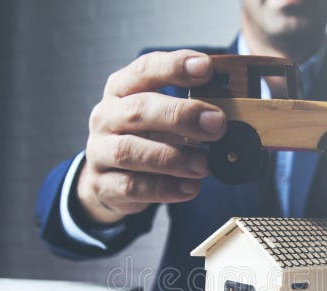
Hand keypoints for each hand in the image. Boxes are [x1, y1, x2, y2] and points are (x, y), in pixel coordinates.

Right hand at [76, 50, 226, 223]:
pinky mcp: (104, 185)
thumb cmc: (144, 140)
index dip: (174, 66)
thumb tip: (226, 115)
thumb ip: (187, 111)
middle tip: (217, 124)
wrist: (108, 180)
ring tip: (204, 165)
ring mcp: (100, 152)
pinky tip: (190, 188)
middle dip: (180, 115)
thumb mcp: (161, 118)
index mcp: (122, 90)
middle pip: (138, 109)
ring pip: (129, 151)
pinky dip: (164, 189)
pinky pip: (131, 187)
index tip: (206, 67)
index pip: (145, 70)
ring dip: (171, 158)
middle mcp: (106, 117)